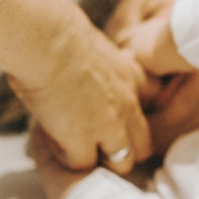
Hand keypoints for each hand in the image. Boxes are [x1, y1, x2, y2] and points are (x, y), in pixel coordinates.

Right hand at [9, 26, 151, 173]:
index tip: (113, 112)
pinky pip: (83, 165)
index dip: (134, 114)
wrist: (45, 39)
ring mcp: (110, 127)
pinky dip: (67, 156)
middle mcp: (129, 106)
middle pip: (144, 145)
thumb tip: (84, 71)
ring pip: (122, 163)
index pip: (153, 104)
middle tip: (94, 139)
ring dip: (100, 158)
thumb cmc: (57, 34)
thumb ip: (102, 68)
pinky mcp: (83, 141)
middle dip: (124, 148)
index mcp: (133, 78)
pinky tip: (53, 138)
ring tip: (74, 142)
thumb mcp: (96, 48)